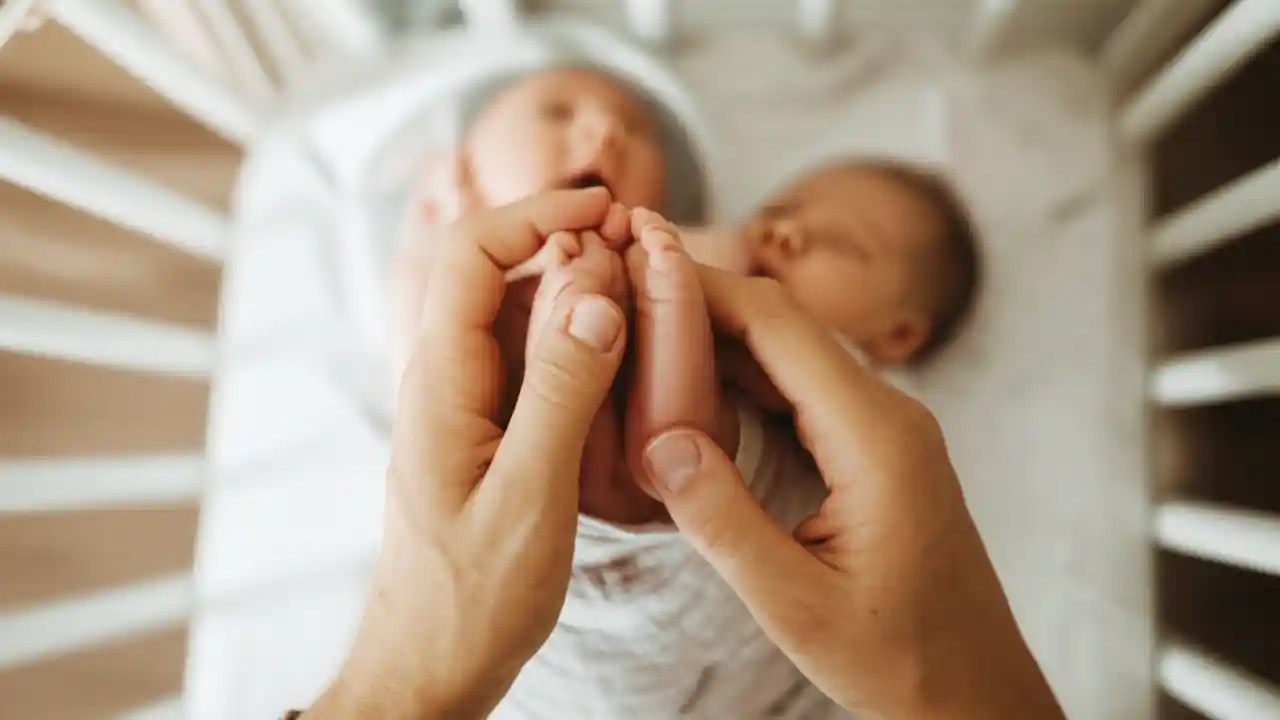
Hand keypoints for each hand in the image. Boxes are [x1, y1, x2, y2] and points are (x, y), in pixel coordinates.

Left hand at [312, 189, 626, 717]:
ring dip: (581, 299)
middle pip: (500, 276)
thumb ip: (561, 393)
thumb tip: (597, 296)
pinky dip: (578, 348)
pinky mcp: (487, 433)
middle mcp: (446, 382)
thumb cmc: (470, 599)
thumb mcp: (530, 496)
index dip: (537, 212)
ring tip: (648, 306)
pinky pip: (532, 365)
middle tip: (647, 256)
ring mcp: (466, 407)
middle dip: (572, 250)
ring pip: (521, 319)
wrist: (431, 666)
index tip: (607, 206)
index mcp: (441, 384)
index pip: (472, 255)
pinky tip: (623, 366)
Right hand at [639, 264, 1063, 718]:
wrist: (973, 690)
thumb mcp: (796, 605)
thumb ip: (724, 521)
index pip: (778, 326)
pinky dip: (743, 379)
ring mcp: (885, 427)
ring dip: (719, 339)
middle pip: (784, 326)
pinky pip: (802, 390)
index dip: (701, 288)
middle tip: (619, 292)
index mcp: (875, 438)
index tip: (632, 267)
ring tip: (640, 331)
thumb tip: (658, 440)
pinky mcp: (874, 447)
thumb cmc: (897, 658)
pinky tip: (691, 390)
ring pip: (791, 354)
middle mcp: (887, 414)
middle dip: (701, 302)